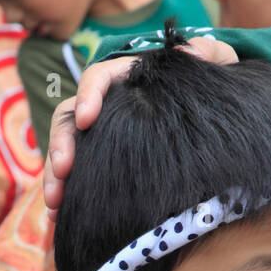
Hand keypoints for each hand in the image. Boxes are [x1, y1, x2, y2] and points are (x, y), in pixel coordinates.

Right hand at [44, 36, 238, 218]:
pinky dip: (66, 196)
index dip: (88, 96)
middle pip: (71, 118)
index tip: (87, 120)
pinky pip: (77, 176)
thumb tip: (193, 54)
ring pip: (67, 150)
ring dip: (55, 177)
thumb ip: (208, 53)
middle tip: (62, 172)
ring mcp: (101, 135)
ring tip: (55, 205)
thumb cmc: (210, 82)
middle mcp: (107, 105)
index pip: (98, 79)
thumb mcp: (216, 62)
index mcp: (127, 77)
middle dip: (61, 145)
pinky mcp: (102, 161)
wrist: (211, 111)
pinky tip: (60, 218)